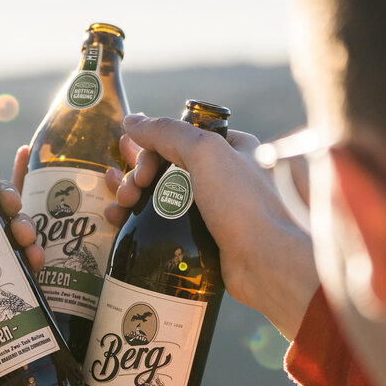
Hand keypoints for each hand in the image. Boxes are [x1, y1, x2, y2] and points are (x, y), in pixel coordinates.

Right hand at [107, 114, 318, 339]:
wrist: (267, 264)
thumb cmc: (246, 206)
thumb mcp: (207, 153)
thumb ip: (168, 133)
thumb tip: (133, 121)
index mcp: (231, 149)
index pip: (179, 138)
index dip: (151, 150)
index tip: (140, 170)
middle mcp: (225, 177)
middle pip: (166, 167)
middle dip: (138, 176)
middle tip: (126, 193)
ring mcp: (215, 209)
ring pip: (162, 196)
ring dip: (133, 198)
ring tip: (118, 209)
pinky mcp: (206, 237)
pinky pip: (166, 223)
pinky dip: (142, 222)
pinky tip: (120, 223)